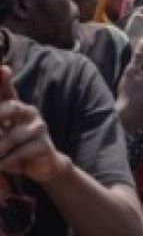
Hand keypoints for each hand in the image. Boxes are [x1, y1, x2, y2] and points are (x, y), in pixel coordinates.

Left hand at [0, 67, 71, 183]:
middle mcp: (28, 112)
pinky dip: (7, 161)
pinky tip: (2, 165)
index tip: (3, 68)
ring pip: (13, 136)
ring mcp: (39, 127)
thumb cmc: (14, 149)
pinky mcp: (44, 144)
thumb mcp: (1, 135)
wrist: (43, 166)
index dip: (3, 79)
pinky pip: (22, 151)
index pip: (6, 90)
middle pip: (10, 107)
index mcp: (15, 107)